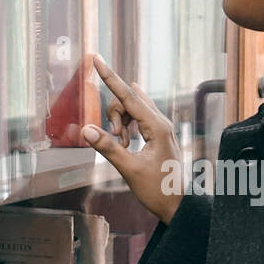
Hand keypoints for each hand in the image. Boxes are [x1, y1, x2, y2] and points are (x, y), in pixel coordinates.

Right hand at [81, 54, 183, 224]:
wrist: (177, 205)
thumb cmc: (158, 190)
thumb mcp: (129, 170)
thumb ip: (107, 148)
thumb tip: (86, 129)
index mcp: (158, 127)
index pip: (128, 95)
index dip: (110, 77)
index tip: (96, 59)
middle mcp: (161, 123)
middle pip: (129, 100)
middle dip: (115, 114)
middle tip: (115, 138)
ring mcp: (161, 127)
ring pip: (132, 109)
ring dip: (120, 122)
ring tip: (122, 144)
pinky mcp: (158, 134)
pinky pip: (138, 118)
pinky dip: (127, 128)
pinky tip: (126, 143)